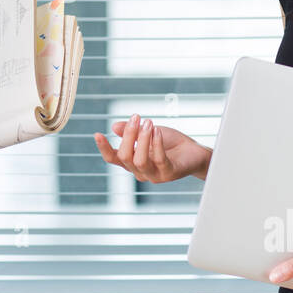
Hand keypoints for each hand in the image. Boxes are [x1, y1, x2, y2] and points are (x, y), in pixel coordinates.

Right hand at [92, 113, 210, 183]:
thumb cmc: (171, 144)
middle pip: (125, 157)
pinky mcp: (169, 173)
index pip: (113, 159)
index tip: (97, 134)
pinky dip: (156, 144)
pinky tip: (157, 131)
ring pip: (139, 161)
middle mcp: (141, 172)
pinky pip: (159, 160)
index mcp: (133, 162)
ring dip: (142, 139)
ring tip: (148, 123)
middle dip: (128, 135)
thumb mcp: (149, 133)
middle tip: (136, 117)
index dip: (104, 148)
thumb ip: (132, 132)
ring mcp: (155, 175)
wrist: (195, 153)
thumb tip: (114, 127)